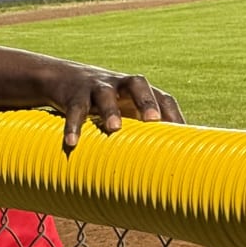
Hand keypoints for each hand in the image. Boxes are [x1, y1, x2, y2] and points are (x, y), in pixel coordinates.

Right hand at [40, 66, 184, 155]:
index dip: (173, 115)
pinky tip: (72, 142)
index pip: (162, 98)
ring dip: (110, 110)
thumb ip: (143, 131)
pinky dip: (73, 125)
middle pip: (137, 84)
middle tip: (153, 119)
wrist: (61, 78)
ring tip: (114, 128)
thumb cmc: (104, 104)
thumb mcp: (125, 111)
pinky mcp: (73, 95)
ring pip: (105, 94)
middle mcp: (120, 85)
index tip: (184, 138)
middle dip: (146, 101)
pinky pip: (75, 109)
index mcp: (138, 91)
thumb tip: (166, 168)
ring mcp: (96, 87)